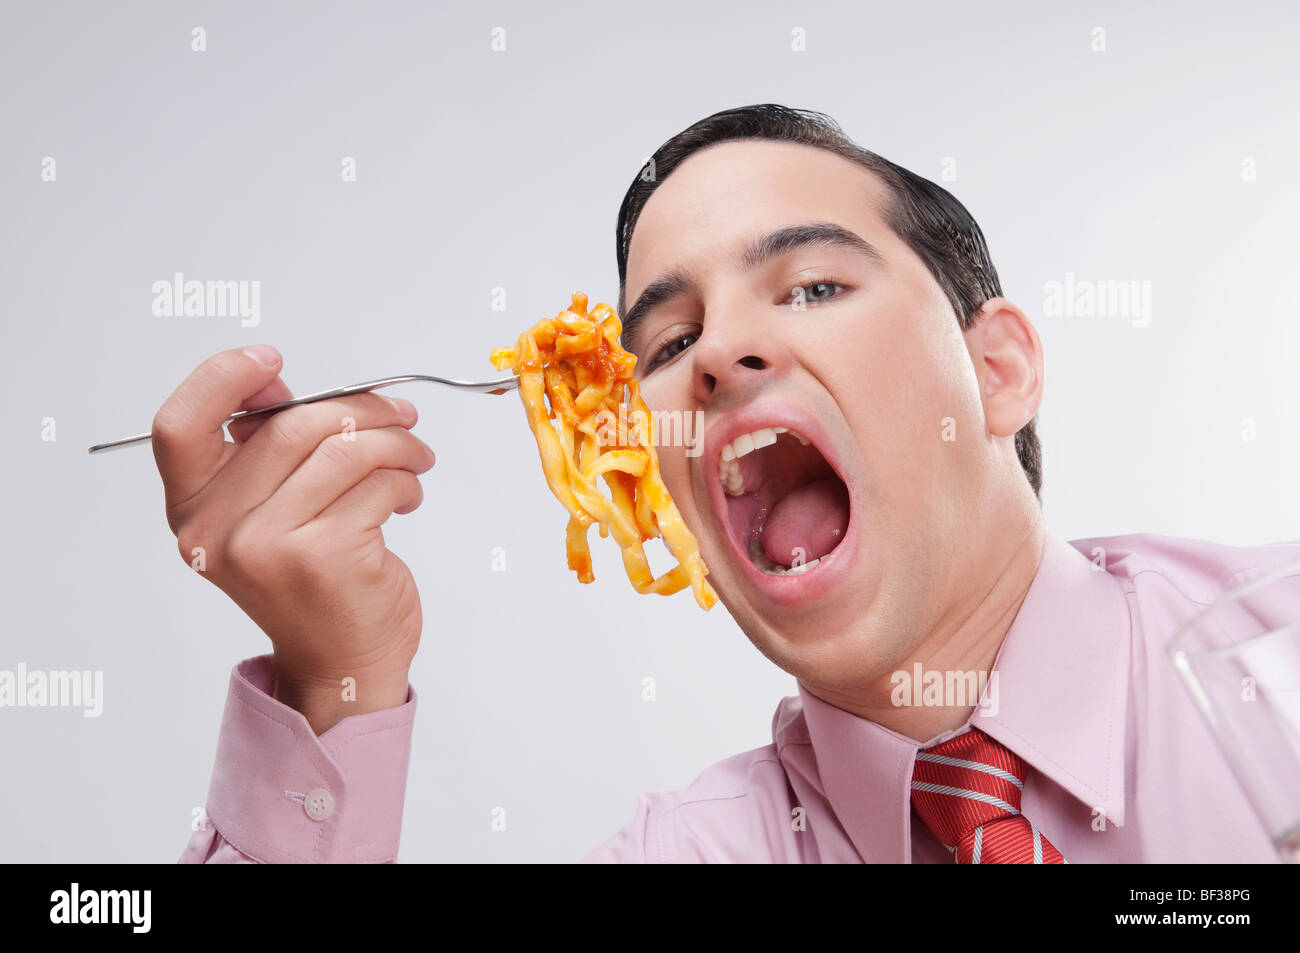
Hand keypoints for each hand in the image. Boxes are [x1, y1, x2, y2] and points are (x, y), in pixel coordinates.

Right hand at [151, 345, 434, 733]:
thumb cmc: (314, 583)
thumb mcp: (266, 518)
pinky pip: (377, 484)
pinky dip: (406, 478)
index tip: (275, 363)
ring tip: (414, 457)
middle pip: (290, 428)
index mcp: (192, 511)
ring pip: (344, 450)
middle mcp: (216, 532)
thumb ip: (266, 455)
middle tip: (400, 417)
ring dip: (395, 443)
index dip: (222, 378)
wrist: (341, 664)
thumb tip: (287, 388)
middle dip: (359, 410)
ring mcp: (267, 546)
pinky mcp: (323, 556)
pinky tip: (408, 494)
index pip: (179, 426)